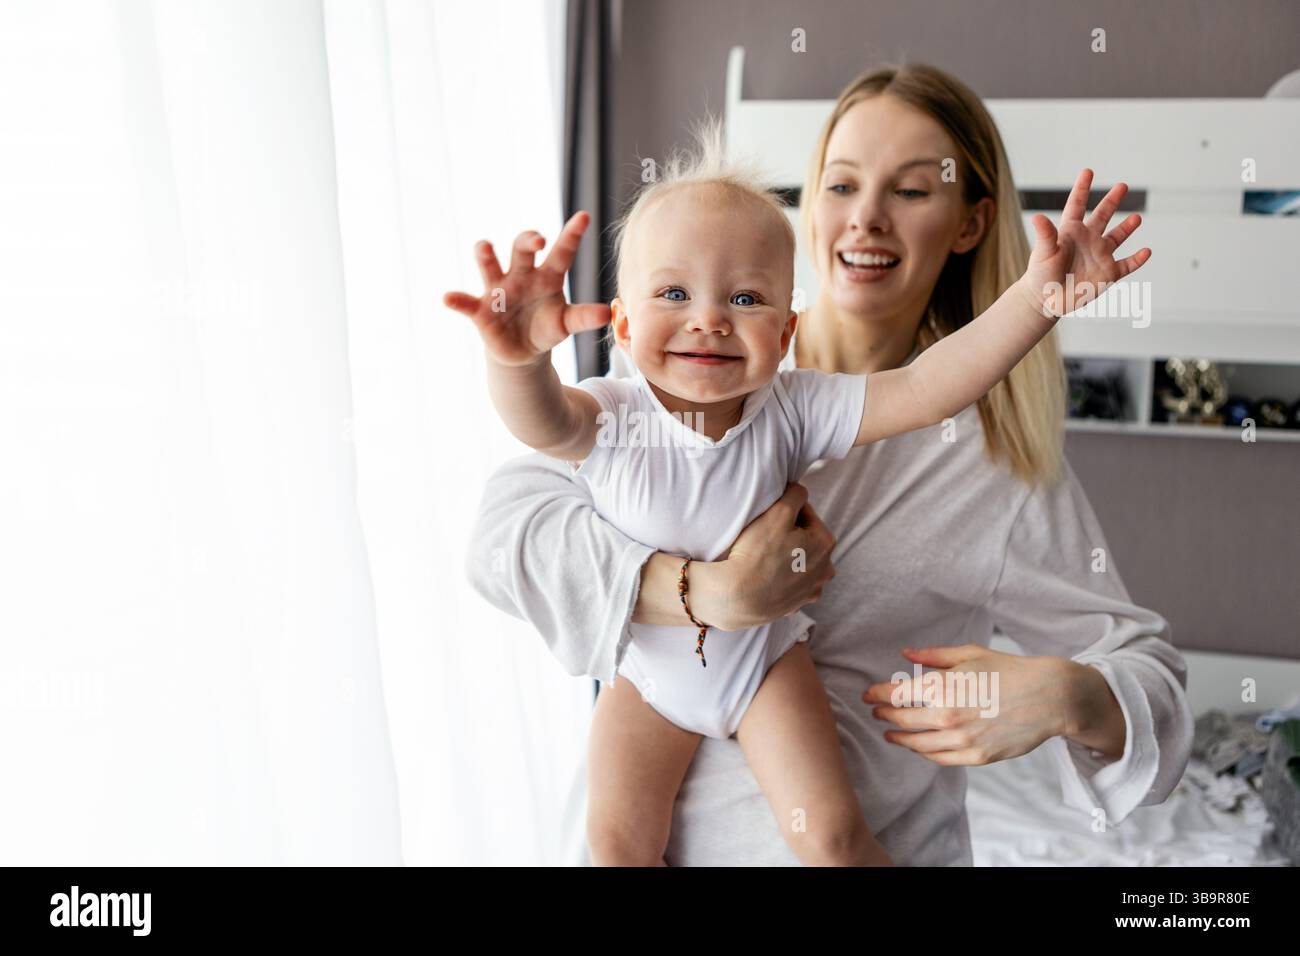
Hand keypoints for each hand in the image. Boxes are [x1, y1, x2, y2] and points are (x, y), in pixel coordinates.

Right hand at [443, 211, 610, 366]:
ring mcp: (498, 290)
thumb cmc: (546, 327)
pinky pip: (466, 303)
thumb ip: (583, 317)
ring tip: (484, 247)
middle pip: (522, 249)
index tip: (584, 216)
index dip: (572, 235)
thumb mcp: (565, 324)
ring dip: (485, 255)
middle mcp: (521, 275)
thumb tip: (607, 313)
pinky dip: (457, 300)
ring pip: (489, 266)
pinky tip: (448, 298)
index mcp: (547, 277)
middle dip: (528, 240)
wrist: (522, 350)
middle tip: (538, 239)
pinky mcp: (481, 311)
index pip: (561, 252)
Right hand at [697, 483, 836, 630]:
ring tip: (765, 557)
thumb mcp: (778, 511)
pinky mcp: (798, 605)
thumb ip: (795, 493)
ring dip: (788, 555)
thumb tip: (799, 491)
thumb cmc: (757, 552)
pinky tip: (768, 576)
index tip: (767, 518)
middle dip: (788, 534)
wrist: (738, 597)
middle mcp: (827, 568)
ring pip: (800, 561)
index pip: (805, 513)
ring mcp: (813, 589)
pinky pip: (792, 583)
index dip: (784, 511)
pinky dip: (783, 578)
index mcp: (826, 542)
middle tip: (764, 536)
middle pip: (805, 538)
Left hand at [863, 644, 1088, 765]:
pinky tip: (918, 747)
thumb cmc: (1009, 670)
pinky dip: (924, 753)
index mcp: (942, 686)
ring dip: (900, 738)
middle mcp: (947, 715)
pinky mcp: (977, 757)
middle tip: (877, 712)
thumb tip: (905, 653)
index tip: (867, 695)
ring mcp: (962, 739)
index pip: (895, 695)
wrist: (1050, 696)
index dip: (876, 695)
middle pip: (902, 719)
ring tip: (890, 732)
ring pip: (917, 744)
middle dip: (885, 715)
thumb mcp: (970, 654)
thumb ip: (934, 655)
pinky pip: (940, 758)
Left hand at [1016, 168, 1150, 318]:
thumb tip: (1037, 217)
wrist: (1045, 300)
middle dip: (1112, 201)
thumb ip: (1045, 235)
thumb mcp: (1043, 253)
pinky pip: (1127, 264)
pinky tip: (1146, 251)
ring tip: (1137, 218)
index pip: (1077, 205)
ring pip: (1117, 237)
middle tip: (1122, 186)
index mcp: (1071, 232)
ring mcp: (1099, 256)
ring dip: (1127, 228)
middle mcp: (1087, 240)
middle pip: (1102, 216)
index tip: (1088, 172)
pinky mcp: (1108, 273)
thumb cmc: (1040, 275)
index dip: (1082, 189)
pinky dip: (1138, 259)